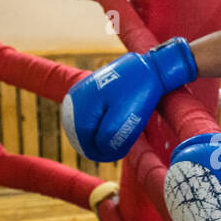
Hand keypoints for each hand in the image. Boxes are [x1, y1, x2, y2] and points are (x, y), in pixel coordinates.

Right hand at [62, 38, 197, 160]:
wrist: (146, 67)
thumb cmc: (138, 92)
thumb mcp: (125, 118)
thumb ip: (108, 138)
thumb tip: (100, 149)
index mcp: (81, 106)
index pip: (85, 142)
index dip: (101, 152)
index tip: (118, 153)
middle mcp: (73, 100)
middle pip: (81, 137)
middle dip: (99, 146)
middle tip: (118, 149)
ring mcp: (77, 96)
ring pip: (83, 128)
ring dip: (98, 136)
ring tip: (117, 136)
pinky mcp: (84, 94)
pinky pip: (87, 118)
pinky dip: (97, 125)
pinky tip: (111, 124)